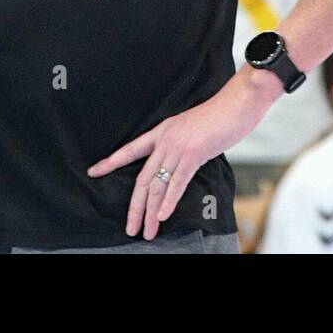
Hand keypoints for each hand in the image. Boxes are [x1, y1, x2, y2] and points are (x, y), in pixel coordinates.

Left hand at [87, 69, 278, 239]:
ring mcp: (178, 147)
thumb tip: (181, 163)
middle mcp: (166, 140)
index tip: (94, 171)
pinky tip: (162, 216)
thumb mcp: (194, 128)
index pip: (131, 149)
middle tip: (131, 227)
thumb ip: (184, 144)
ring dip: (151, 212)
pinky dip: (169, 201)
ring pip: (157, 186)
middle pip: (143, 179)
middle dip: (135, 207)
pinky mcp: (193, 154)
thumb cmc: (222, 114)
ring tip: (148, 231)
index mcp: (163, 130)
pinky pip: (177, 182)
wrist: (238, 101)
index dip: (111, 161)